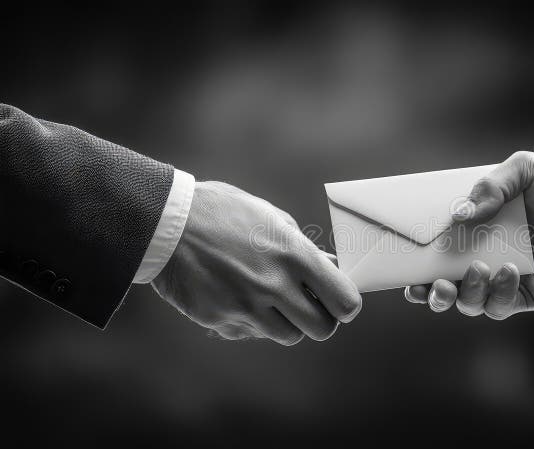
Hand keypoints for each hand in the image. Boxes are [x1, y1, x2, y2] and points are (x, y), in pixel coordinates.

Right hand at [151, 181, 361, 343]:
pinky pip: (250, 333)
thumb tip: (330, 266)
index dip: (344, 305)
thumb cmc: (221, 212)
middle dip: (319, 319)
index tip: (337, 302)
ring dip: (285, 322)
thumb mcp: (270, 217)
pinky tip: (235, 296)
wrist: (164, 222)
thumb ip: (302, 247)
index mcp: (293, 254)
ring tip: (267, 297)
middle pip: (322, 329)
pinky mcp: (220, 320)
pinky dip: (250, 322)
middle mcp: (274, 284)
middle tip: (307, 306)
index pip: (343, 300)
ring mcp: (246, 306)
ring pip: (288, 336)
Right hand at [405, 151, 533, 319]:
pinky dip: (498, 294)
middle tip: (430, 288)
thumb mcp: (521, 170)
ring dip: (465, 294)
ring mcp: (504, 279)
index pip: (437, 252)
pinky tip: (508, 272)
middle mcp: (484, 257)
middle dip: (433, 295)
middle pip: (447, 288)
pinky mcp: (528, 295)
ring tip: (477, 270)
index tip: (404, 272)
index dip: (417, 266)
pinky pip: (502, 306)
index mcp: (476, 230)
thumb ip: (488, 188)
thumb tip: (457, 216)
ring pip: (470, 304)